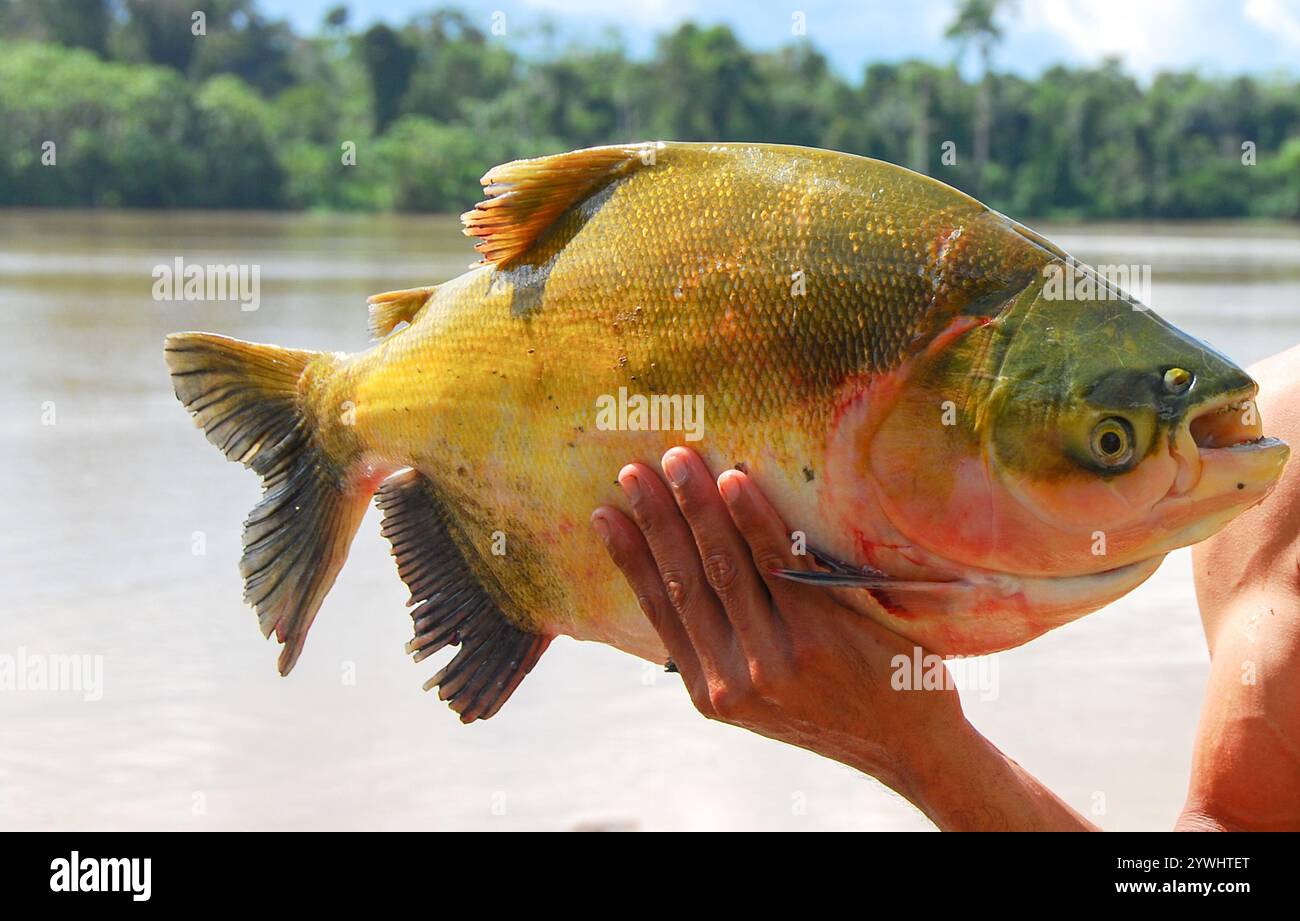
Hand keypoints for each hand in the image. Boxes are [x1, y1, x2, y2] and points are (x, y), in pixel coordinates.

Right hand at [588, 445, 968, 803]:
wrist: (911, 747)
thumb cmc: (838, 706)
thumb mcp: (764, 700)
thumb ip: (728, 653)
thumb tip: (692, 580)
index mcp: (711, 693)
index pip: (660, 611)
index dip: (629, 559)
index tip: (604, 515)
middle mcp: (734, 680)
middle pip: (684, 581)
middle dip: (655, 519)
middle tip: (634, 470)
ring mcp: (776, 659)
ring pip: (725, 567)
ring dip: (696, 507)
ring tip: (677, 460)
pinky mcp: (821, 636)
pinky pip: (779, 565)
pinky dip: (754, 519)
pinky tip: (735, 483)